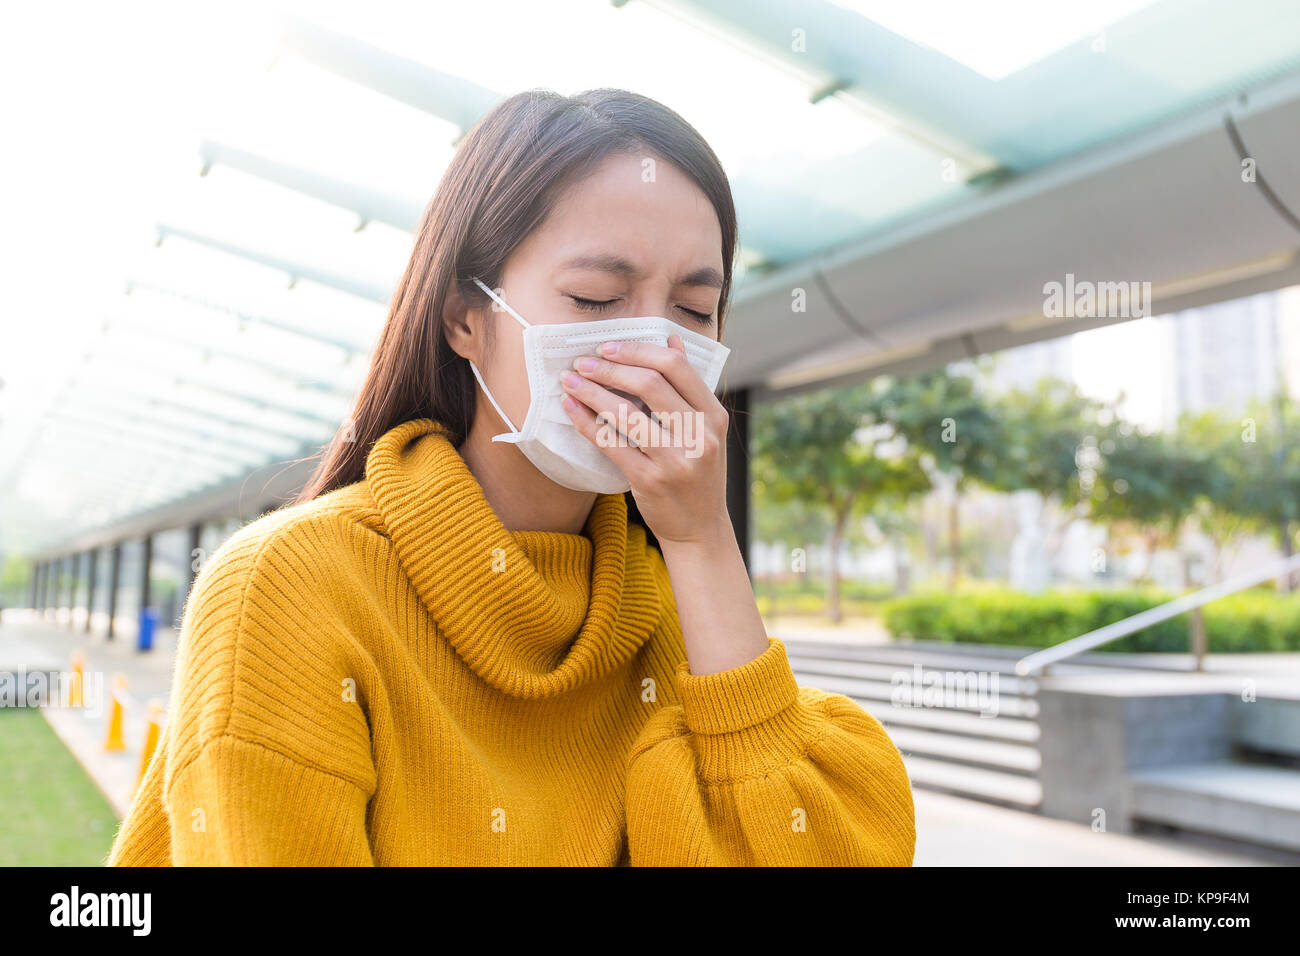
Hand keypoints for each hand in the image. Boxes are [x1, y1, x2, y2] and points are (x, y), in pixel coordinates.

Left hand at [559, 334, 731, 546]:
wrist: (700, 531)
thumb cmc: (697, 475)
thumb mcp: (705, 431)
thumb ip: (688, 387)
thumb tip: (671, 339)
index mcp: (714, 417)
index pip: (677, 366)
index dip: (638, 350)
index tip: (609, 347)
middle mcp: (700, 436)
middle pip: (650, 383)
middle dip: (610, 368)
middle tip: (584, 362)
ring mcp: (676, 460)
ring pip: (626, 413)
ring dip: (592, 391)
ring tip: (570, 380)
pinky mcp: (650, 481)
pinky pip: (610, 443)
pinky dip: (586, 422)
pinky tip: (571, 408)